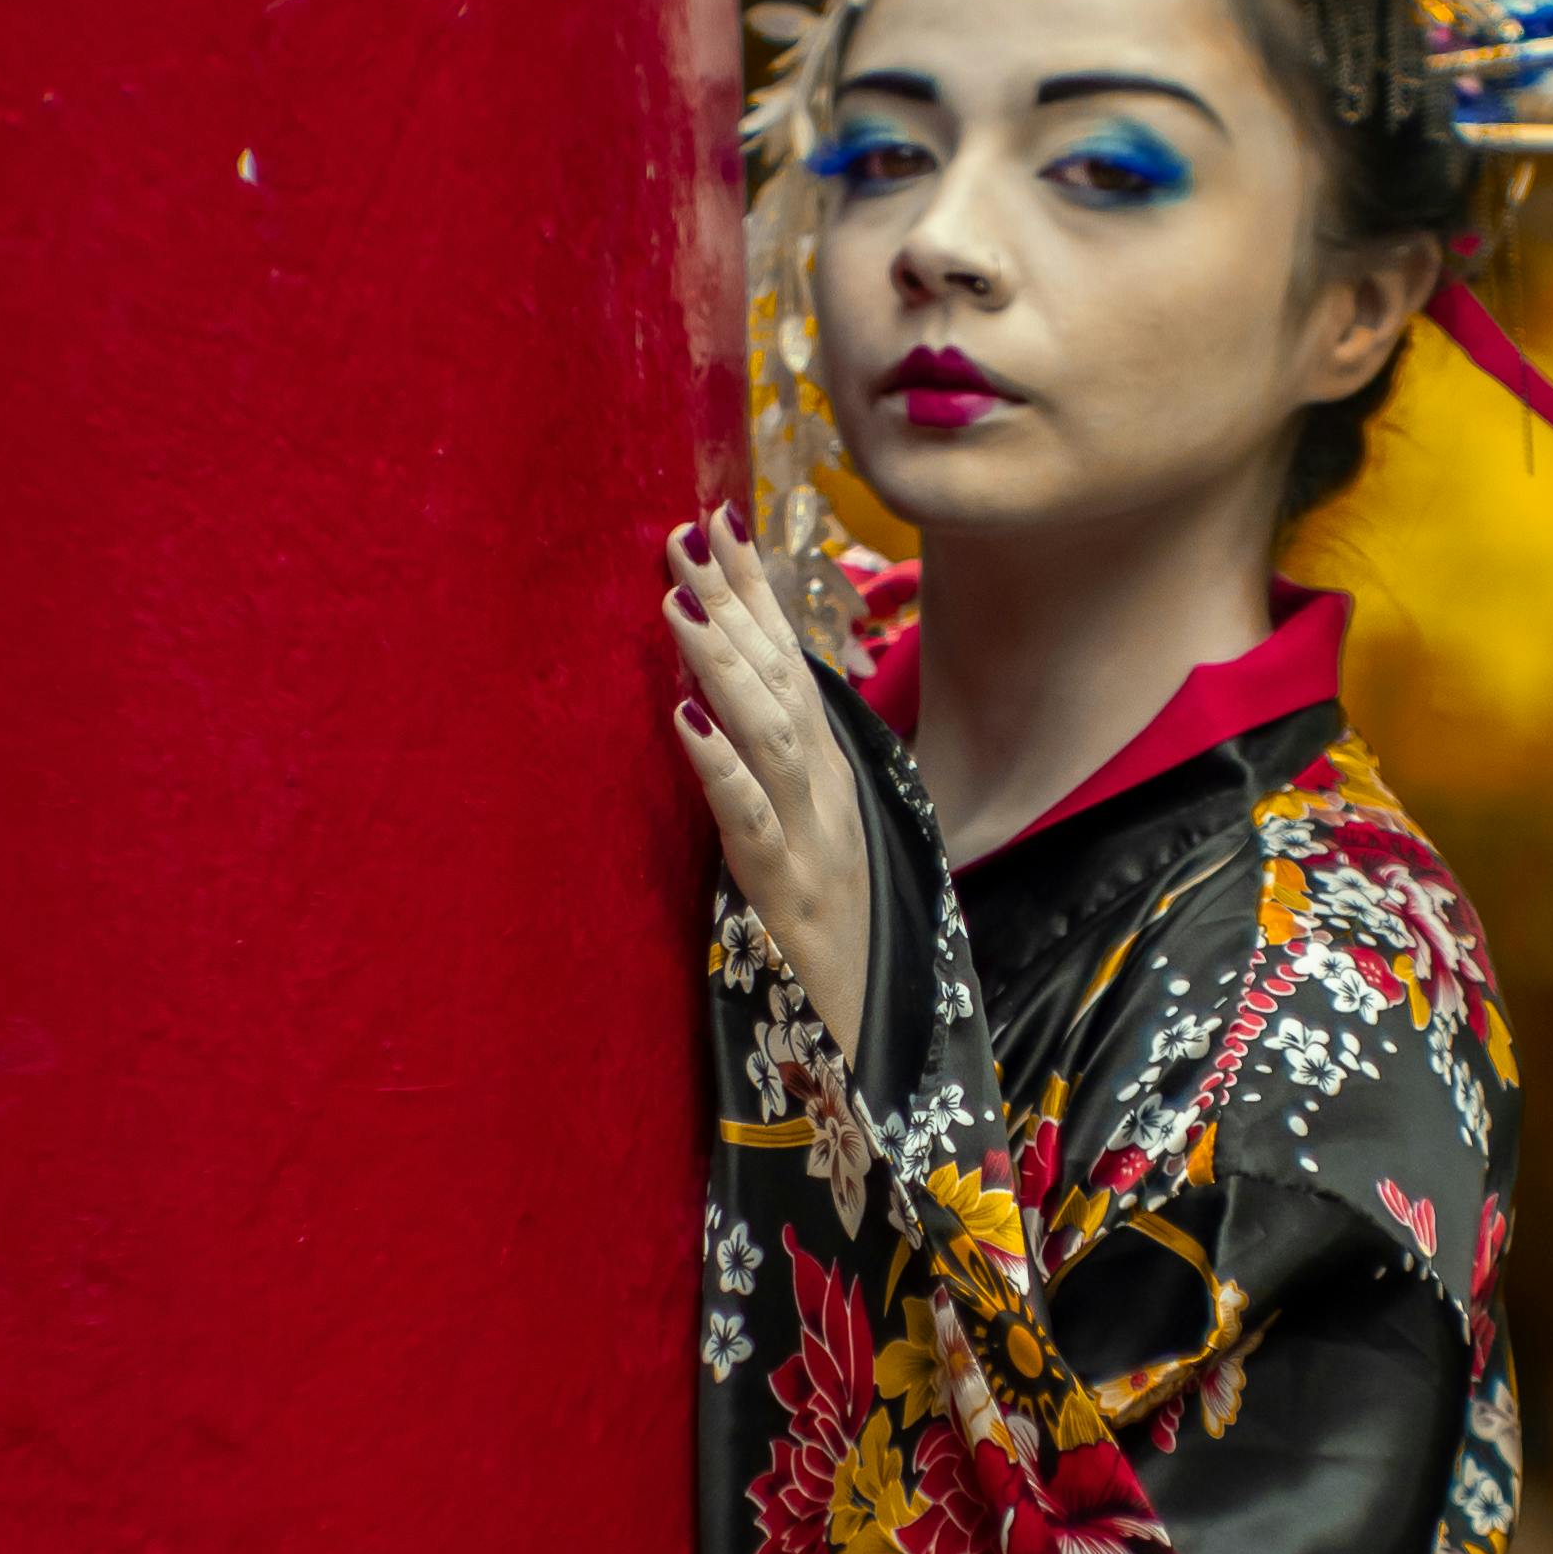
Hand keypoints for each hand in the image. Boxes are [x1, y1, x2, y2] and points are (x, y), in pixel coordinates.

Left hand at [665, 504, 873, 1055]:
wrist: (874, 1033)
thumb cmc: (832, 937)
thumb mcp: (807, 836)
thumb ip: (776, 770)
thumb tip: (727, 702)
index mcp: (830, 775)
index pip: (790, 664)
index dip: (757, 591)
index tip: (717, 519)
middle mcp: (829, 792)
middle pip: (782, 682)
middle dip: (736, 603)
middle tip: (687, 533)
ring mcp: (814, 838)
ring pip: (772, 735)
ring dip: (725, 663)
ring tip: (678, 601)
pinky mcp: (790, 892)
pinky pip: (752, 819)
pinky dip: (721, 765)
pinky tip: (685, 720)